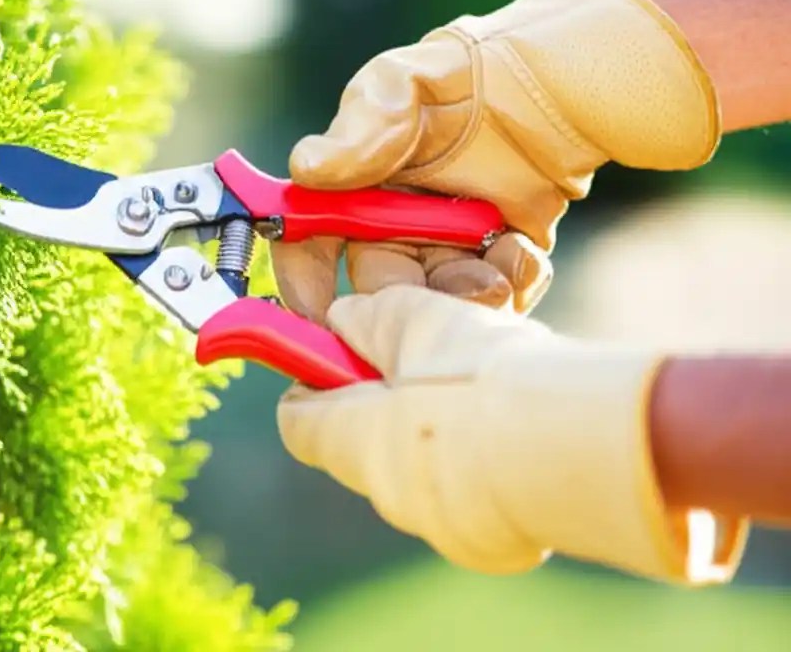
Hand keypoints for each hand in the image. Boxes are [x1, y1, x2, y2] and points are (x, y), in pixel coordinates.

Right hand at [273, 0, 720, 322]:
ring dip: (466, 297)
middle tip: (443, 287)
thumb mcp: (397, 88)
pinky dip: (513, 283)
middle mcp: (391, 235)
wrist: (538, 82)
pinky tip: (520, 250)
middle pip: (380, 296)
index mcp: (350, 200)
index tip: (323, 316)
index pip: (308, 250)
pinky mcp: (496, 263)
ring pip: (442, 307)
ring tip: (495, 264)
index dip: (306, 287)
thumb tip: (307, 168)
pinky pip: (499, 297)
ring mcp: (444, 253)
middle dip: (408, 306)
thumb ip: (357, 130)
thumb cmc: (453, 78)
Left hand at [276, 285, 747, 584]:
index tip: (341, 352)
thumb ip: (373, 318)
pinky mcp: (494, 547)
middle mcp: (385, 492)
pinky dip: (491, 467)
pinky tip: (527, 431)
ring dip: (448, 434)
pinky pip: (480, 500)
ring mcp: (440, 525)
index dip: (316, 382)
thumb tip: (344, 319)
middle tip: (435, 360)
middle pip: (367, 445)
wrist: (568, 450)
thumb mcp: (415, 320)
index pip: (298, 421)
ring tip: (494, 390)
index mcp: (350, 439)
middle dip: (392, 404)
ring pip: (429, 471)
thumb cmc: (477, 379)